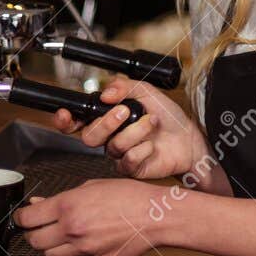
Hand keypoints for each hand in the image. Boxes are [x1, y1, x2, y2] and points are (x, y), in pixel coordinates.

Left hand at [12, 177, 164, 255]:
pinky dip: (73, 250)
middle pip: (34, 240)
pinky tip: (86, 238)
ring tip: (61, 235)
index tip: (22, 218)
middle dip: (33, 234)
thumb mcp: (93, 186)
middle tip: (40, 227)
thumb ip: (63, 197)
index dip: (21, 218)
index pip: (28, 218)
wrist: (156, 216)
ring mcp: (83, 246)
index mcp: (69, 205)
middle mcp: (71, 228)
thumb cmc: (130, 196)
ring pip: (49, 254)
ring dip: (50, 245)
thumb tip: (38, 203)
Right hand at [51, 74, 210, 183]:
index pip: (77, 122)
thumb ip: (125, 87)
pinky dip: (143, 149)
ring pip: (113, 146)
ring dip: (135, 131)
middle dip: (106, 122)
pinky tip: (153, 145)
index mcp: (108, 118)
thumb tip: (106, 92)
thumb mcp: (148, 92)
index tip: (66, 114)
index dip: (65, 121)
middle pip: (89, 136)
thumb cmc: (168, 116)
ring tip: (152, 122)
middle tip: (124, 111)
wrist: (190, 137)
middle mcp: (110, 137)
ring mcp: (120, 154)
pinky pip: (128, 160)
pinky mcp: (132, 168)